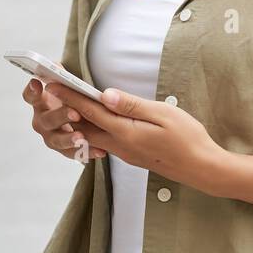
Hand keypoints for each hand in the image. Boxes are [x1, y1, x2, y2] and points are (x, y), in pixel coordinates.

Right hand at [20, 62, 105, 162]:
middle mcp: (42, 121)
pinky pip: (73, 153)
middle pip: (46, 119)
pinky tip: (100, 151)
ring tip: (81, 137)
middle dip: (60, 116)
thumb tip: (57, 66)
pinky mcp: (65, 150)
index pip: (31, 97)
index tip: (38, 83)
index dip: (32, 91)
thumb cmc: (75, 98)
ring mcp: (52, 137)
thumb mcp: (71, 87)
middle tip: (75, 113)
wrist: (86, 120)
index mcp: (42, 102)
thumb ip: (63, 77)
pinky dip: (86, 152)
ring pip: (56, 140)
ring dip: (68, 139)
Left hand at [55, 86, 227, 192]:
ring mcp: (124, 152)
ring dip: (78, 120)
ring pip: (92, 135)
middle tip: (51, 93)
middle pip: (84, 126)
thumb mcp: (163, 114)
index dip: (70, 96)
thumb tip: (105, 95)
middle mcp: (119, 145)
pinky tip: (94, 121)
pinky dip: (93, 128)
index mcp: (125, 132)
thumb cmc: (187, 138)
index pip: (91, 111)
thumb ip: (132, 105)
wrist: (201, 168)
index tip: (53, 84)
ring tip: (66, 103)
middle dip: (66, 109)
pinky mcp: (131, 155)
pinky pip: (104, 141)